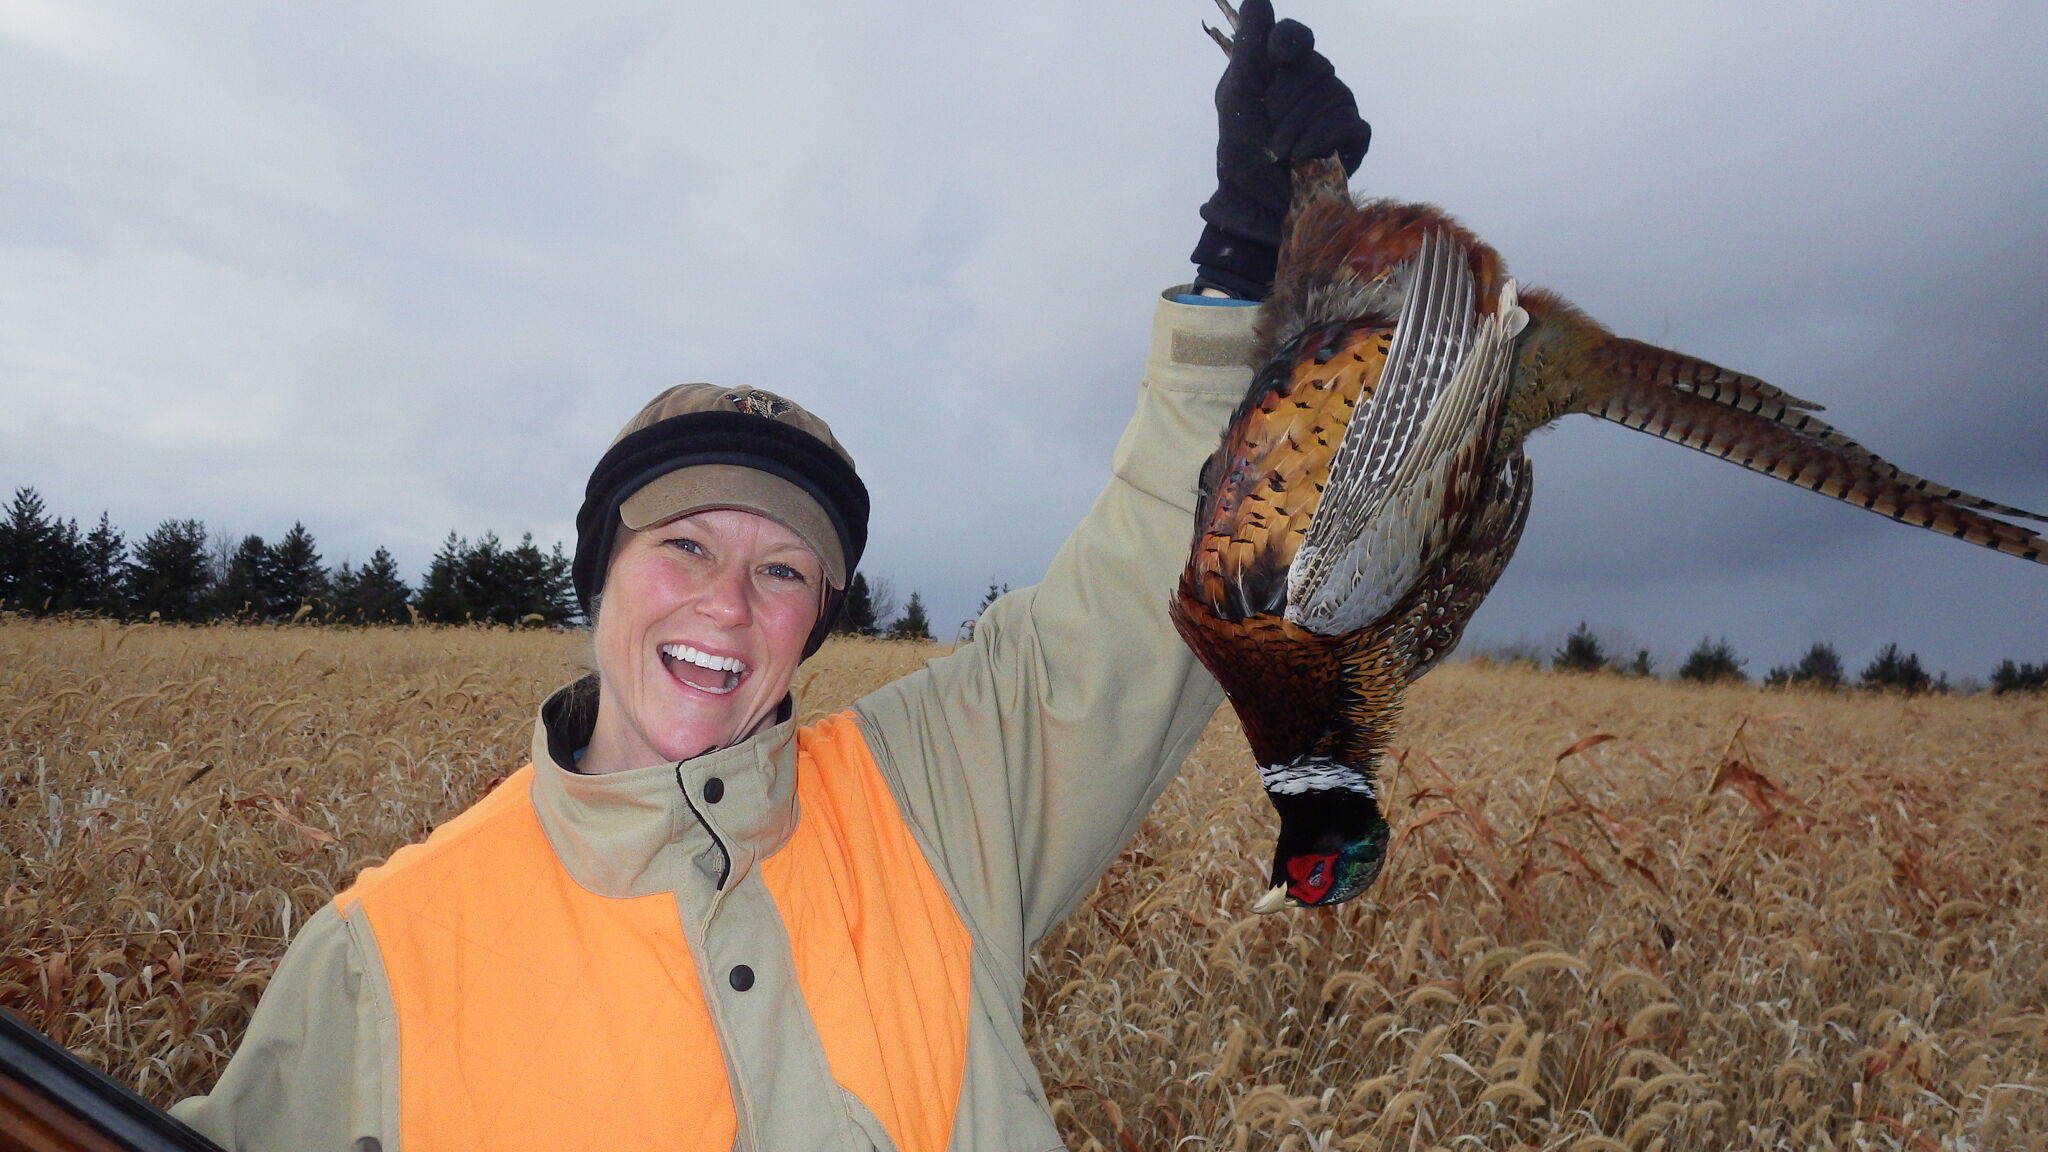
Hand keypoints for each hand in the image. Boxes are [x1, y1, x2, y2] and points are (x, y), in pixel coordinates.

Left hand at [1191, 0, 1369, 299]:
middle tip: (1267, 133)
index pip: (1295, 37)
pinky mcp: (1354, 137)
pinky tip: (1302, 160)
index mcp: (1283, 70)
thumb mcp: (1238, 95)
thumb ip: (1249, 46)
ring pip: (1330, 94)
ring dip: (1296, 129)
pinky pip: (1347, 123)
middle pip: (1312, 67)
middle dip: (1282, 104)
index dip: (1289, 41)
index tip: (1277, 55)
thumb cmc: (1242, 152)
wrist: (1254, 205)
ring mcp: (1337, 108)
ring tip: (1281, 154)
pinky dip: (1319, 142)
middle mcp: (1314, 83)